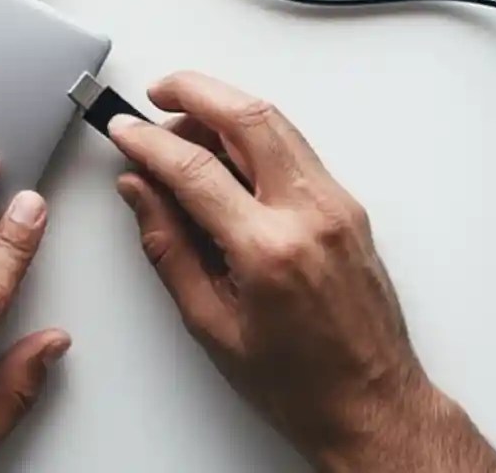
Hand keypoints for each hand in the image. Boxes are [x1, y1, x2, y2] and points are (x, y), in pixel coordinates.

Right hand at [109, 72, 495, 471]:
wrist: (372, 403)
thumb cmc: (297, 381)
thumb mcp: (210, 323)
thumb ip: (168, 247)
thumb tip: (139, 191)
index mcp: (269, 250)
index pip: (195, 168)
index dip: (148, 141)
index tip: (123, 130)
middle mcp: (310, 214)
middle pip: (248, 116)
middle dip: (195, 90)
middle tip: (156, 93)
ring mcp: (337, 205)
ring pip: (277, 123)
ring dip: (224, 109)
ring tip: (182, 128)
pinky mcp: (349, 207)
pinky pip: (294, 148)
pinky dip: (253, 134)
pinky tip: (224, 153)